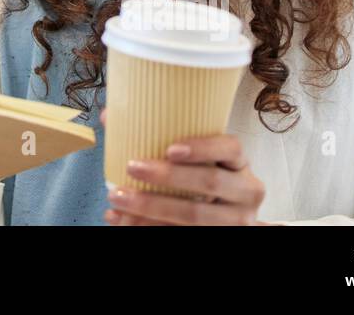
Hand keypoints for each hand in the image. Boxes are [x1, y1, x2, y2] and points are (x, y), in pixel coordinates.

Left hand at [98, 108, 269, 225]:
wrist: (223, 218)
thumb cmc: (203, 177)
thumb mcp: (196, 159)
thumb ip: (158, 135)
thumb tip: (108, 115)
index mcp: (239, 163)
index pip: (230, 148)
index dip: (202, 147)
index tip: (170, 148)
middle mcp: (245, 192)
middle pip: (210, 182)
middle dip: (168, 177)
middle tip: (132, 167)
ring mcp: (235, 220)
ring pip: (194, 216)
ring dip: (151, 208)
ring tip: (118, 199)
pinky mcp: (219, 237)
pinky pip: (182, 233)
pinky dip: (150, 227)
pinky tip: (124, 221)